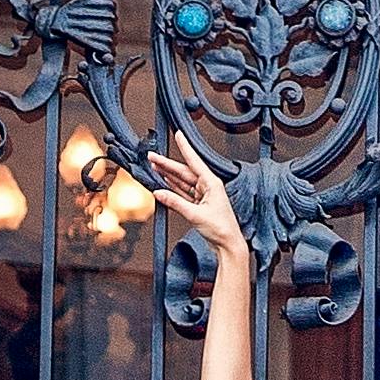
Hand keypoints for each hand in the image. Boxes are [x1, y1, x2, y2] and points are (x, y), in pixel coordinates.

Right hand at [143, 140, 245, 259]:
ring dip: (168, 175)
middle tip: (152, 156)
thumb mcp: (195, 214)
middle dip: (167, 164)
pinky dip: (173, 188)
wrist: (227, 244)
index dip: (185, 147)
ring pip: (182, 181)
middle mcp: (208, 186)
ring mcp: (203, 195)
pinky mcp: (199, 204)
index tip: (179, 134)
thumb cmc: (221, 229)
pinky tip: (163, 182)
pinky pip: (183, 192)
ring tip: (154, 167)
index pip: (195, 161)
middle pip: (184, 171)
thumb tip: (160, 193)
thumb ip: (176, 202)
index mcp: (212, 183)